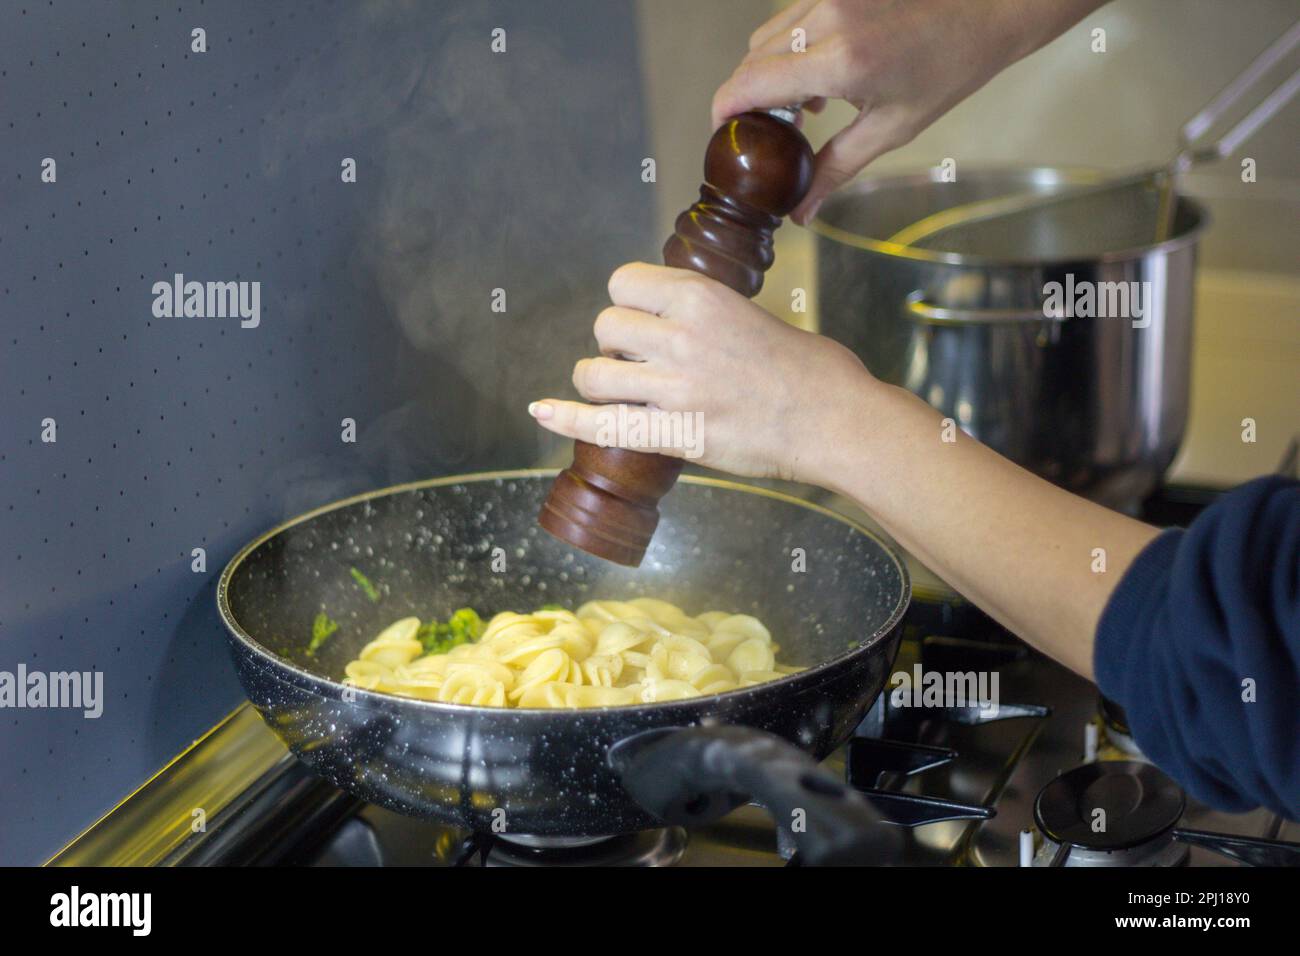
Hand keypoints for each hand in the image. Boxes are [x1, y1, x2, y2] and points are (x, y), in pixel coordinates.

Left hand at [528, 263, 875, 485]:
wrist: (834, 419)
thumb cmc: (808, 370)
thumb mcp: (753, 315)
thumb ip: (704, 315)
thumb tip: (668, 320)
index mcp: (703, 297)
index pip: (624, 282)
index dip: (627, 303)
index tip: (641, 322)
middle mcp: (682, 336)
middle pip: (604, 327)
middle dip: (614, 345)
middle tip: (642, 364)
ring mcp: (675, 388)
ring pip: (593, 374)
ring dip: (599, 382)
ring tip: (623, 392)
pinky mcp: (675, 434)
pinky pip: (600, 425)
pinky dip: (564, 419)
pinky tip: (541, 411)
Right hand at [713, 0, 1104, 223]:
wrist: (990, 7)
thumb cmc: (951, 67)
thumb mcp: (892, 129)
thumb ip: (834, 170)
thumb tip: (801, 212)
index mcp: (840, 61)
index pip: (749, 83)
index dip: (724, 111)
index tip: (723, 134)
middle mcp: (829, 18)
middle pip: (751, 59)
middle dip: (748, 97)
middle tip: (768, 133)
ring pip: (766, 35)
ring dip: (769, 71)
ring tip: (801, 106)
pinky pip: (791, 17)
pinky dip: (790, 47)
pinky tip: (820, 75)